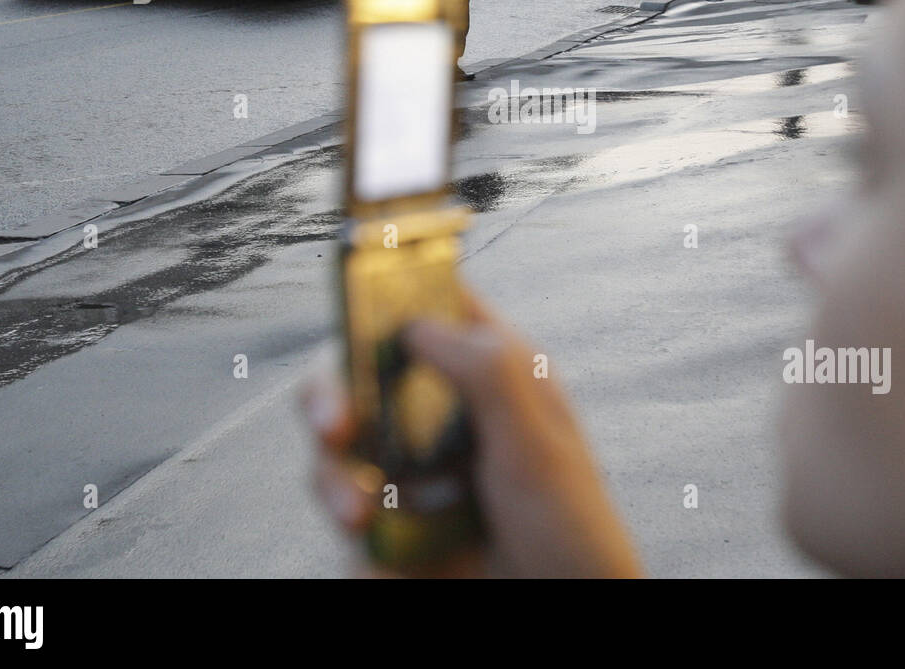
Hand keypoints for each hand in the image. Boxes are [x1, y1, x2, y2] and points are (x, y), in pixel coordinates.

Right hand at [302, 290, 642, 577]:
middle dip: (329, 397)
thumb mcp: (539, 444)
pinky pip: (348, 521)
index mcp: (488, 376)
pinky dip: (358, 543)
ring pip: (338, 453)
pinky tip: (391, 563)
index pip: (429, 309)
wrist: (562, 611)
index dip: (389, 294)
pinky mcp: (394, 527)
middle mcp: (441, 415)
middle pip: (357, 377)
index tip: (354, 301)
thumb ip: (489, 373)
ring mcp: (413, 472)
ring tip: (357, 517)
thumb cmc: (575, 531)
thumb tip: (420, 324)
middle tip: (334, 425)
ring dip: (334, 481)